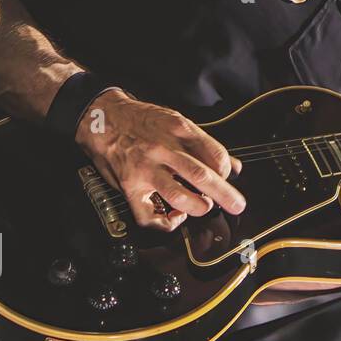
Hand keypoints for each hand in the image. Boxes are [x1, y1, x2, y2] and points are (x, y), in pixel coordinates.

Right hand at [75, 88, 245, 231]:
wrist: (103, 117)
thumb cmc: (143, 121)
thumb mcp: (177, 122)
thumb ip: (205, 145)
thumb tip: (234, 166)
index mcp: (179, 130)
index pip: (215, 154)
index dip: (227, 170)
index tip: (228, 176)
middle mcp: (163, 149)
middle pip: (201, 175)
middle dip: (224, 194)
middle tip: (237, 205)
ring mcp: (145, 169)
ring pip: (178, 196)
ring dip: (198, 207)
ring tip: (204, 206)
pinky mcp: (130, 186)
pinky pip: (149, 215)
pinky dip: (166, 223)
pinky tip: (175, 217)